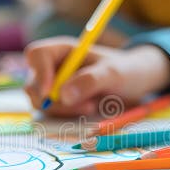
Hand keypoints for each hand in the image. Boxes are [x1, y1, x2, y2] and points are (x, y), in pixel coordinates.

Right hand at [24, 37, 169, 116]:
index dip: (39, 72)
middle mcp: (54, 68)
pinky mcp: (60, 105)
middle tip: (87, 106)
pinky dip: (67, 118)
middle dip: (54, 101)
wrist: (136, 85)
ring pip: (41, 104)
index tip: (50, 92)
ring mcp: (55, 88)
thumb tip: (62, 95)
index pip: (36, 55)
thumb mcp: (114, 73)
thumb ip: (90, 80)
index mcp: (63, 51)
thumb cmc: (126, 70)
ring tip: (92, 107)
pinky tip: (89, 112)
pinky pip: (52, 116)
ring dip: (63, 111)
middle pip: (33, 85)